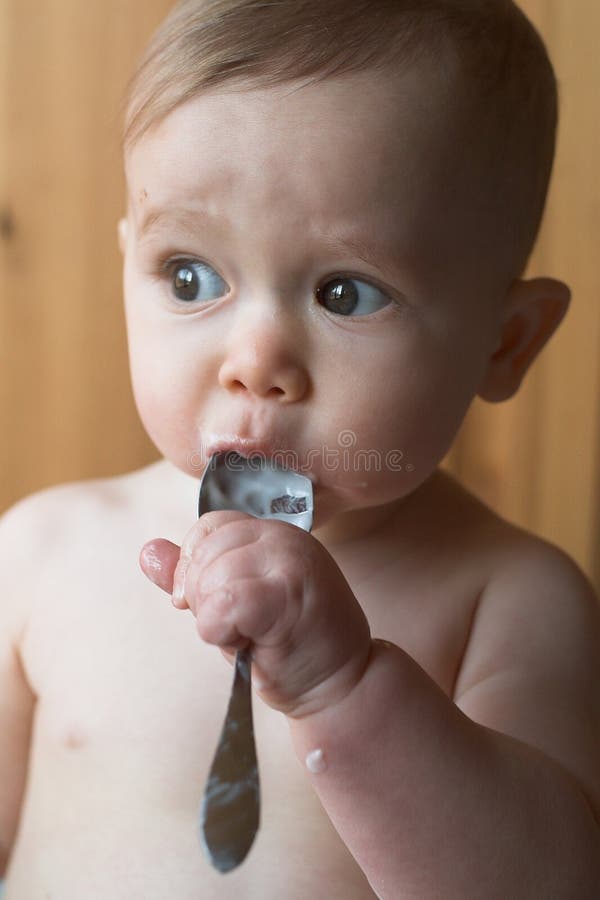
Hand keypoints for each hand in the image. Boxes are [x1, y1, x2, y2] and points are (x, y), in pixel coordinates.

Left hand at [140, 511, 370, 715]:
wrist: (339, 685)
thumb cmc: (287, 646)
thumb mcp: (233, 603)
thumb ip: (193, 575)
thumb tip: (148, 552)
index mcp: (270, 532)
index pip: (207, 526)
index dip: (195, 568)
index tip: (212, 604)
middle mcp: (283, 536)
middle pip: (204, 551)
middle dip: (204, 598)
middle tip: (241, 626)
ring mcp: (290, 559)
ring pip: (210, 578)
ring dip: (216, 621)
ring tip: (252, 635)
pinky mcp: (291, 591)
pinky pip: (224, 604)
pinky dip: (223, 632)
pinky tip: (250, 642)